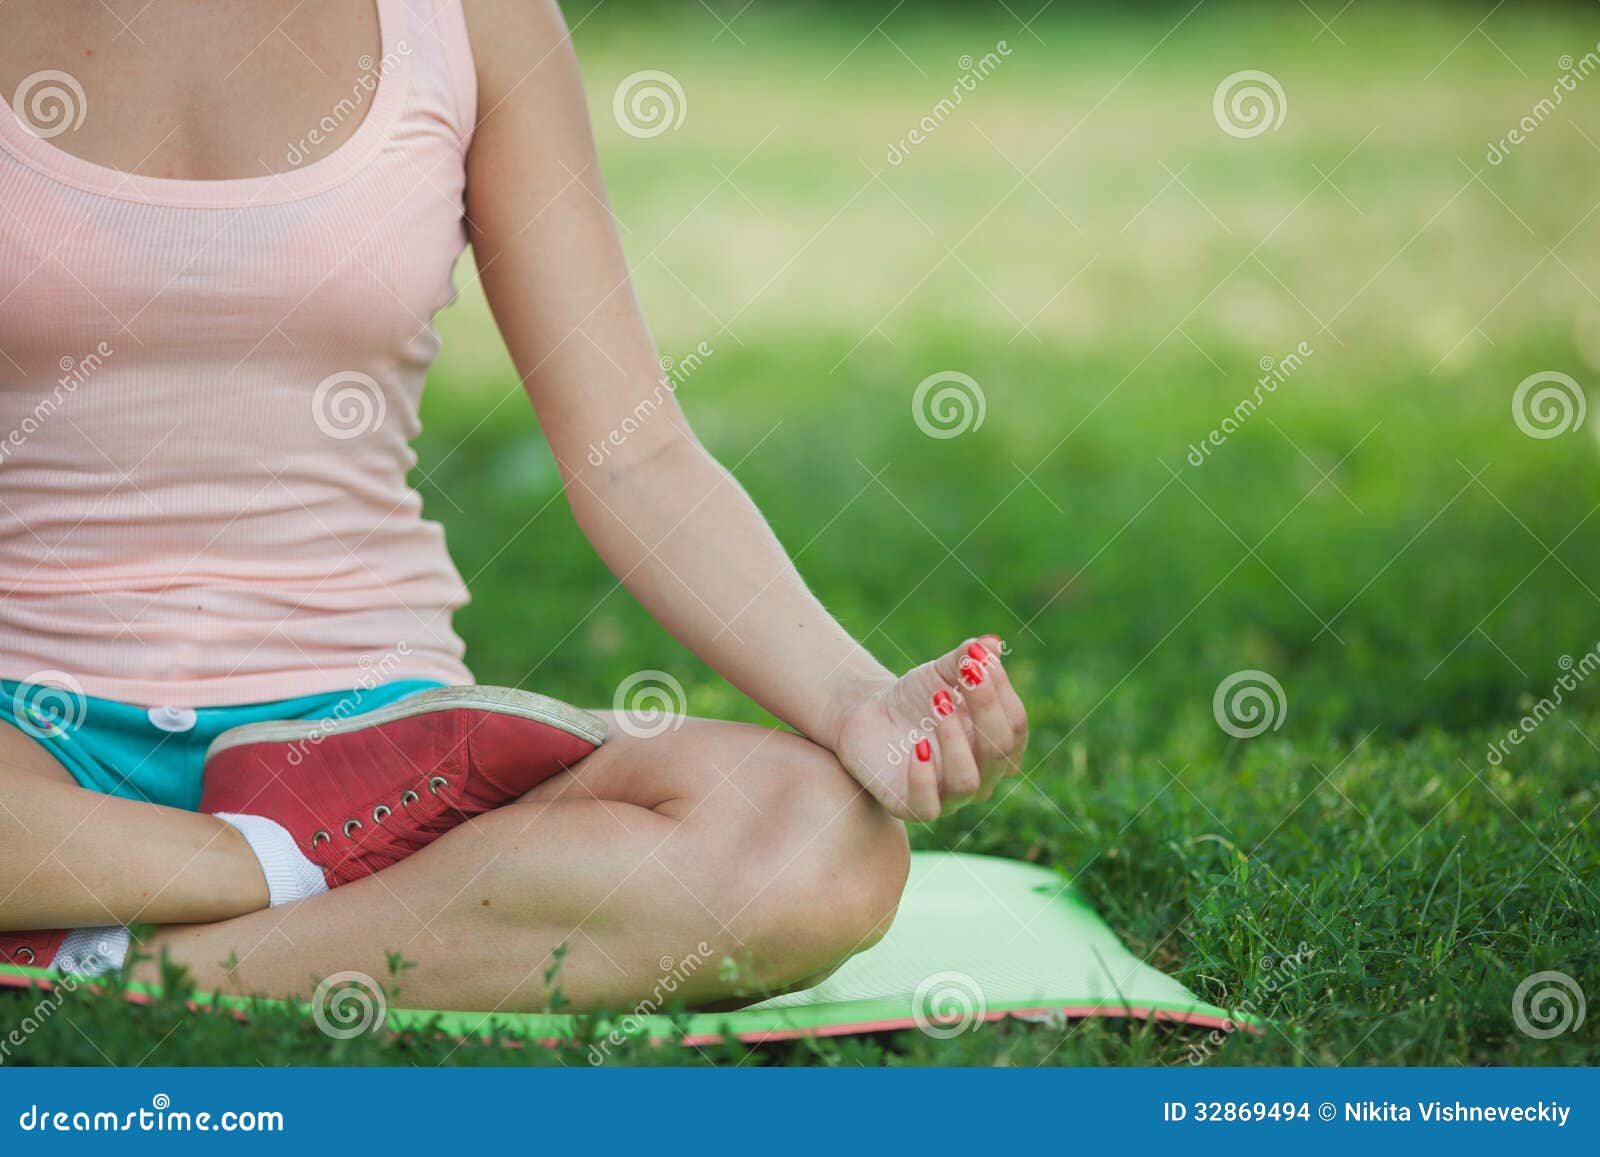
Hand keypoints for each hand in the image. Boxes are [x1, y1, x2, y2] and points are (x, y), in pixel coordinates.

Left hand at [829, 636, 1028, 821]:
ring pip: (968, 781)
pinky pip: (928, 806)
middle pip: (998, 750)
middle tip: (964, 674)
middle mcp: (981, 776)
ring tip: (936, 703)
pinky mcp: (912, 807)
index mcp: (996, 746)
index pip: (1015, 725)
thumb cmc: (914, 697)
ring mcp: (949, 797)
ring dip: (955, 739)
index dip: (1001, 691)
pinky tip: (917, 746)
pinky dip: (924, 777)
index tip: (977, 658)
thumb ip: (967, 660)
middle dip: (985, 708)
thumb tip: (991, 644)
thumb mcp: (940, 672)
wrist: (867, 715)